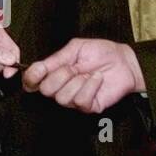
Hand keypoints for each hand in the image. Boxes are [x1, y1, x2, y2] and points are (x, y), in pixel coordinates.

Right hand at [23, 38, 144, 112]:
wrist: (124, 61)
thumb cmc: (102, 53)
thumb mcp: (75, 48)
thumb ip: (55, 58)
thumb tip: (37, 67)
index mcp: (54, 73)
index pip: (32, 82)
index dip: (31, 78)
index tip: (39, 70)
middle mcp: (61, 88)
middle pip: (46, 90)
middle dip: (60, 75)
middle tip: (74, 67)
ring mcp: (74, 99)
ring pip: (62, 97)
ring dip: (78, 81)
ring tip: (89, 73)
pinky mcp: (88, 106)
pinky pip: (80, 101)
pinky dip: (90, 87)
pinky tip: (97, 79)